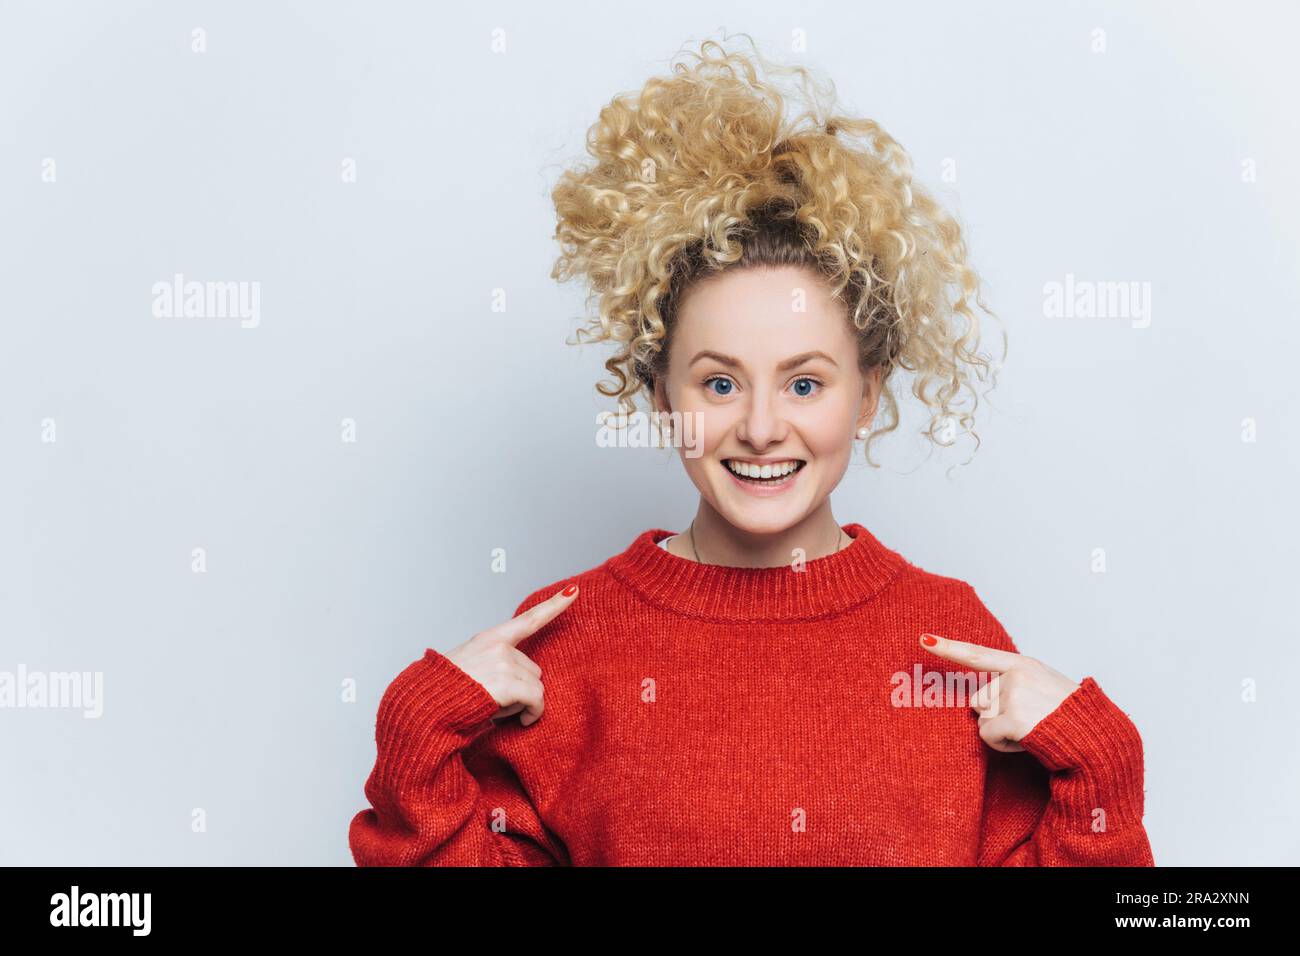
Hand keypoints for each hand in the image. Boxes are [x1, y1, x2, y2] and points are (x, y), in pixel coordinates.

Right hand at [444, 584, 579, 726]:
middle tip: (498, 701)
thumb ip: (495, 664)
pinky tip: (520, 720)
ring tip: (498, 709)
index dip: (554, 604)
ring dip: (524, 704)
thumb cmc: (445, 693)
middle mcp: (498, 646)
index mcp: (490, 638)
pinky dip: (532, 713)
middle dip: (523, 689)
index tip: (573, 591)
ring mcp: (502, 663)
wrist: (424, 707)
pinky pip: (536, 700)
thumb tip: (527, 683)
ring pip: (537, 687)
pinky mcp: (507, 683)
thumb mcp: (468, 667)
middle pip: (534, 669)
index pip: (529, 619)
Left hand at [919, 633, 1079, 753]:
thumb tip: (975, 702)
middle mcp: (1016, 676)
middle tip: (1029, 721)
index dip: (949, 647)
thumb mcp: (1044, 687)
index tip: (924, 639)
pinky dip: (1003, 745)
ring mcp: (1015, 696)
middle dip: (996, 716)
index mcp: (1023, 665)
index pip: (978, 654)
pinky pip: (988, 736)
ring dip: (1000, 732)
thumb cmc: (1070, 718)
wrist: (1095, 738)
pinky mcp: (1014, 718)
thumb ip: (1013, 685)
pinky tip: (1027, 742)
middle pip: (978, 699)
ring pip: (981, 719)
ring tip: (1032, 731)